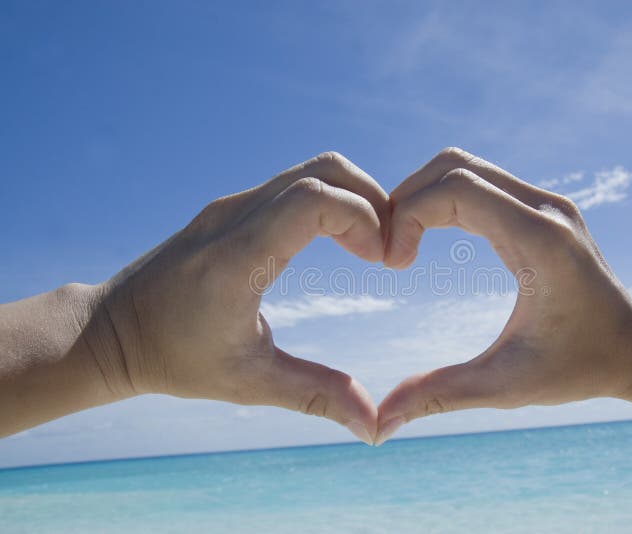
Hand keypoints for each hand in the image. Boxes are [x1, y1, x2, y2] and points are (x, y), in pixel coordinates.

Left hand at [96, 152, 387, 443]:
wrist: (111, 332)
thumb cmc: (175, 357)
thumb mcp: (249, 382)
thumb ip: (317, 396)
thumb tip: (374, 426)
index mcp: (238, 257)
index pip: (314, 200)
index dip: (363, 219)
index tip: (381, 261)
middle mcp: (234, 217)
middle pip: (323, 170)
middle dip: (372, 199)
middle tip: (389, 246)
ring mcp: (230, 205)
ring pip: (310, 170)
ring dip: (353, 197)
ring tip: (371, 243)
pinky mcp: (230, 207)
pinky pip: (292, 184)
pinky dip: (329, 199)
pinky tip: (340, 238)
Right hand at [376, 148, 631, 443]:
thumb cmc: (579, 367)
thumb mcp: (507, 385)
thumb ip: (441, 394)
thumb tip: (381, 422)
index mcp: (540, 242)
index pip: (457, 189)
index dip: (409, 215)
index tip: (393, 263)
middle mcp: (545, 209)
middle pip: (454, 166)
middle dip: (407, 199)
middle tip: (388, 249)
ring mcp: (546, 203)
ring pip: (465, 167)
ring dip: (423, 196)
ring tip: (402, 242)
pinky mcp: (542, 207)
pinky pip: (481, 182)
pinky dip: (444, 199)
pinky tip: (429, 235)